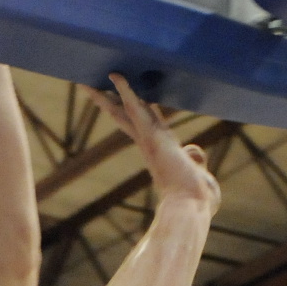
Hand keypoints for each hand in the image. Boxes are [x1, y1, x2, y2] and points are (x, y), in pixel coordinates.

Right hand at [82, 74, 220, 214]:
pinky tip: (116, 77)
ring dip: (108, 95)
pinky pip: (137, 109)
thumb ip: (194, 159)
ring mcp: (148, 140)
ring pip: (125, 111)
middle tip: (89, 89)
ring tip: (89, 82)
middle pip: (123, 117)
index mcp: (159, 151)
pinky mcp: (151, 137)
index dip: (129, 110)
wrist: (190, 208)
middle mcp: (149, 144)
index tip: (117, 100)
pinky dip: (126, 92)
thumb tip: (192, 153)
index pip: (140, 125)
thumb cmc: (196, 198)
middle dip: (106, 102)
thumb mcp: (198, 173)